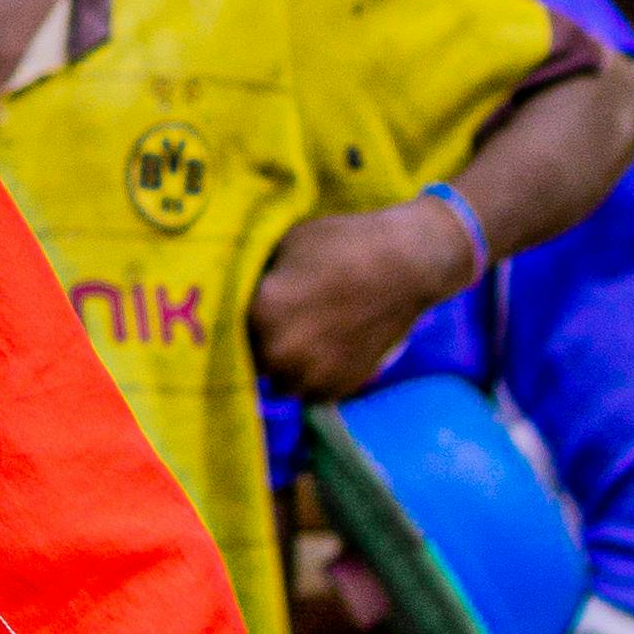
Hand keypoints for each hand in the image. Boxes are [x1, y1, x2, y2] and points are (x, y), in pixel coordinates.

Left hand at [247, 192, 469, 400]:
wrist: (407, 264)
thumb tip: (232, 289)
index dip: (233, 317)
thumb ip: (253, 276)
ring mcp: (313, 376)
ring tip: (302, 334)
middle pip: (250, 357)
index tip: (240, 309)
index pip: (225, 327)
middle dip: (257, 341)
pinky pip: (311, 389)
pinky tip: (325, 345)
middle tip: (273, 321)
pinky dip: (313, 373)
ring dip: (284, 363)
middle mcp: (282, 354)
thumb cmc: (342, 244)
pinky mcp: (341, 388)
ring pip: (280, 379)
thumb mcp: (283, 245)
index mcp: (261, 314)